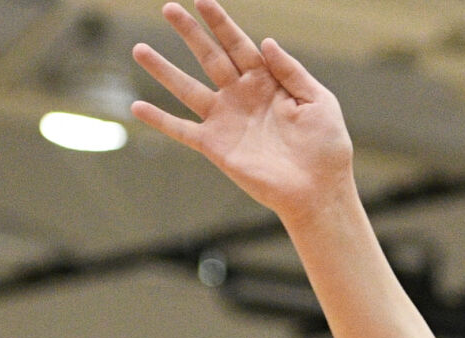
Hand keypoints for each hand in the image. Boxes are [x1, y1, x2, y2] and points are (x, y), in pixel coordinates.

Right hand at [131, 1, 353, 218]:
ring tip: (139, 49)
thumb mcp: (320, 102)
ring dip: (163, 69)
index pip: (239, 45)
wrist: (319, 192)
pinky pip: (182, 130)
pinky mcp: (216, 146)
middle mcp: (242, 97)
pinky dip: (160, 120)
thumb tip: (267, 41)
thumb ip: (292, 71)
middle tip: (168, 7)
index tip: (202, 0)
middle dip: (189, 33)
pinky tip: (137, 107)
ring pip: (187, 89)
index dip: (221, 23)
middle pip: (209, 57)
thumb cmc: (327, 149)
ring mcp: (227, 120)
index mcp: (268, 82)